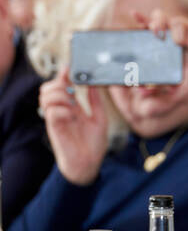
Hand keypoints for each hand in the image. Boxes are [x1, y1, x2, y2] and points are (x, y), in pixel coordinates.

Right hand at [39, 64, 108, 185]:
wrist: (90, 163)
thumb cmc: (94, 143)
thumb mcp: (99, 117)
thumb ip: (95, 100)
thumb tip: (94, 82)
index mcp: (72, 106)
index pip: (62, 85)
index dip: (63, 74)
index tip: (69, 67)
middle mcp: (62, 110)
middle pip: (47, 88)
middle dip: (58, 83)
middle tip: (71, 89)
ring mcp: (57, 119)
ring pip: (45, 97)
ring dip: (59, 95)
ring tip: (71, 103)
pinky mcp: (54, 128)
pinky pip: (51, 112)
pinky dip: (62, 110)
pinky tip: (71, 115)